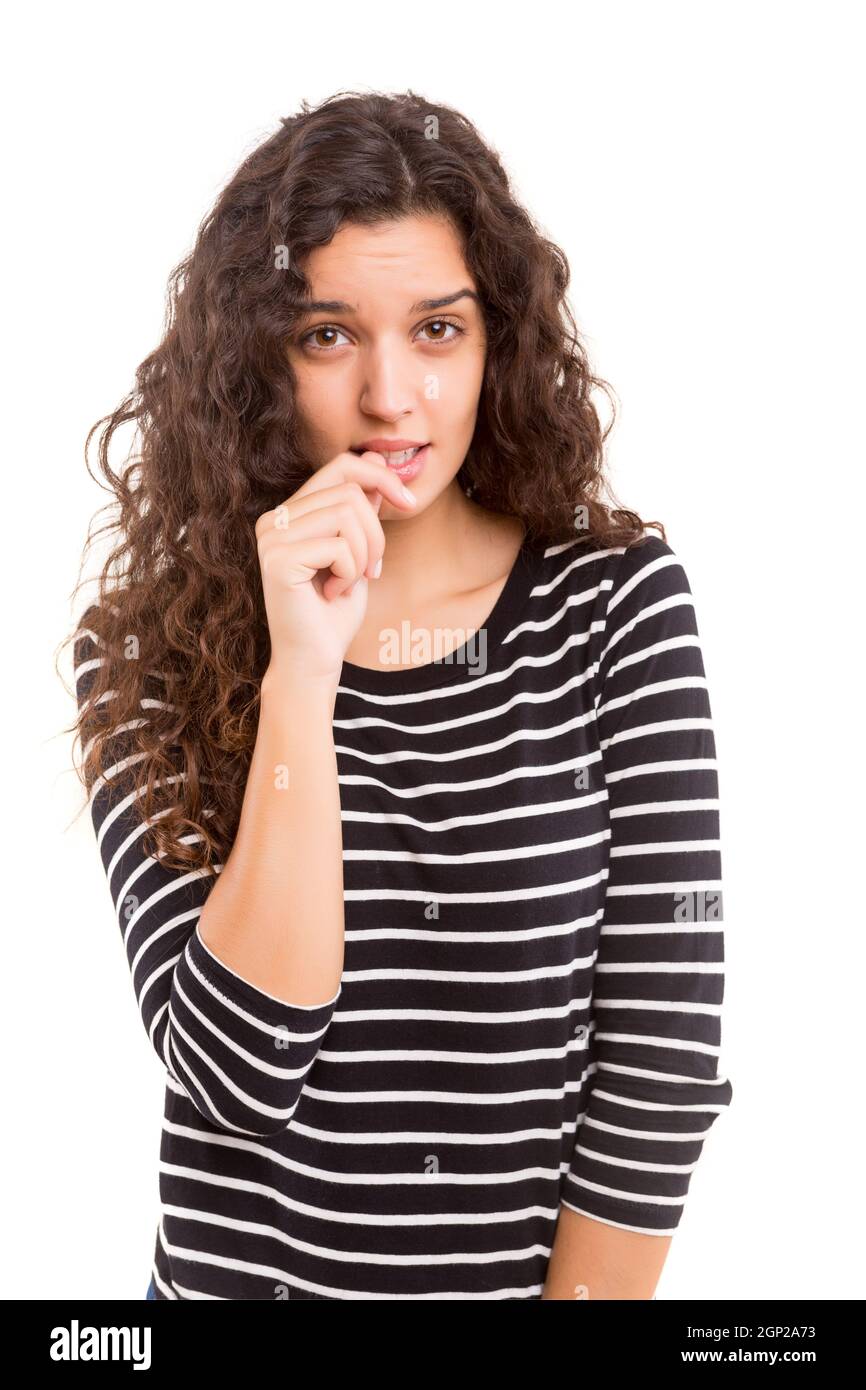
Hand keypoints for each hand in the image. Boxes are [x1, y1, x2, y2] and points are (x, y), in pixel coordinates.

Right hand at [254, 451, 416, 684]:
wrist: (313, 660)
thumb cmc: (334, 612)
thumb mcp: (357, 552)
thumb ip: (360, 509)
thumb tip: (373, 457)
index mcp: (289, 513)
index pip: (340, 467)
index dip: (380, 477)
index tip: (409, 502)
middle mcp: (273, 519)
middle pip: (350, 491)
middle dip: (377, 533)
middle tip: (371, 570)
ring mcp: (271, 537)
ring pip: (347, 515)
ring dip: (364, 554)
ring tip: (350, 582)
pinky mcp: (277, 559)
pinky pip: (338, 546)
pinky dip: (350, 572)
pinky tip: (333, 593)